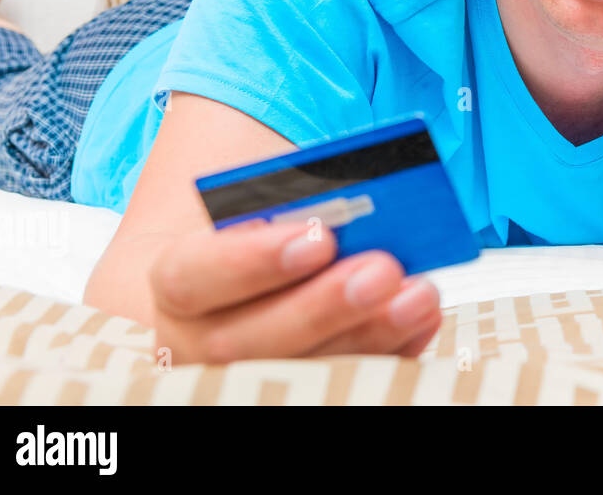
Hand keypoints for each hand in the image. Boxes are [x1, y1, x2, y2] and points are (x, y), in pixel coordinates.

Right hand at [149, 218, 443, 363]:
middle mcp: (200, 345)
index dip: (254, 260)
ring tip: (420, 295)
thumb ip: (291, 205)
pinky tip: (421, 321)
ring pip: (302, 374)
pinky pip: (342, 388)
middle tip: (384, 270)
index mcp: (180, 285)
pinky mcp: (293, 396)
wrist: (234, 293)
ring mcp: (244, 382)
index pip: (193, 277)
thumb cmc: (256, 239)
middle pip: (249, 341)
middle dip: (325, 305)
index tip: (320, 237)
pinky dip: (390, 354)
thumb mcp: (260, 210)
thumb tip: (354, 211)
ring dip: (371, 334)